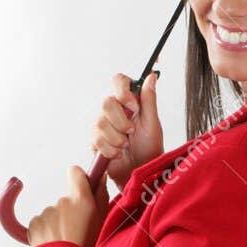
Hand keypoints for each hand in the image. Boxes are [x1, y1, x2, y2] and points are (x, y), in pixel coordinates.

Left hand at [27, 165, 106, 246]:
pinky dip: (46, 232)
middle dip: (70, 212)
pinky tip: (54, 245)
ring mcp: (46, 213)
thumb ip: (101, 196)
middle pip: (65, 200)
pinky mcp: (34, 224)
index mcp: (81, 200)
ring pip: (53, 213)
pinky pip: (40, 223)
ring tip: (65, 243)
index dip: (78, 178)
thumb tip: (99, 176)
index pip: (75, 172)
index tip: (81, 186)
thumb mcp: (102, 223)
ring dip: (57, 224)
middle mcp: (62, 203)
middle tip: (77, 233)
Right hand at [92, 71, 161, 187]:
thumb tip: (151, 76)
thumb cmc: (149, 148)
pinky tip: (117, 154)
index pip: (118, 80)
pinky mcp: (94, 140)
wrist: (139, 171)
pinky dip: (110, 149)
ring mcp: (102, 124)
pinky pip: (96, 139)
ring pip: (100, 122)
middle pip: (106, 102)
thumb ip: (149, 99)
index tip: (133, 106)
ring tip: (126, 146)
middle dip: (121, 121)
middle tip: (132, 132)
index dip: (122, 91)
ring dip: (117, 138)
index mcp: (128, 101)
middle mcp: (113, 109)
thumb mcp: (153, 123)